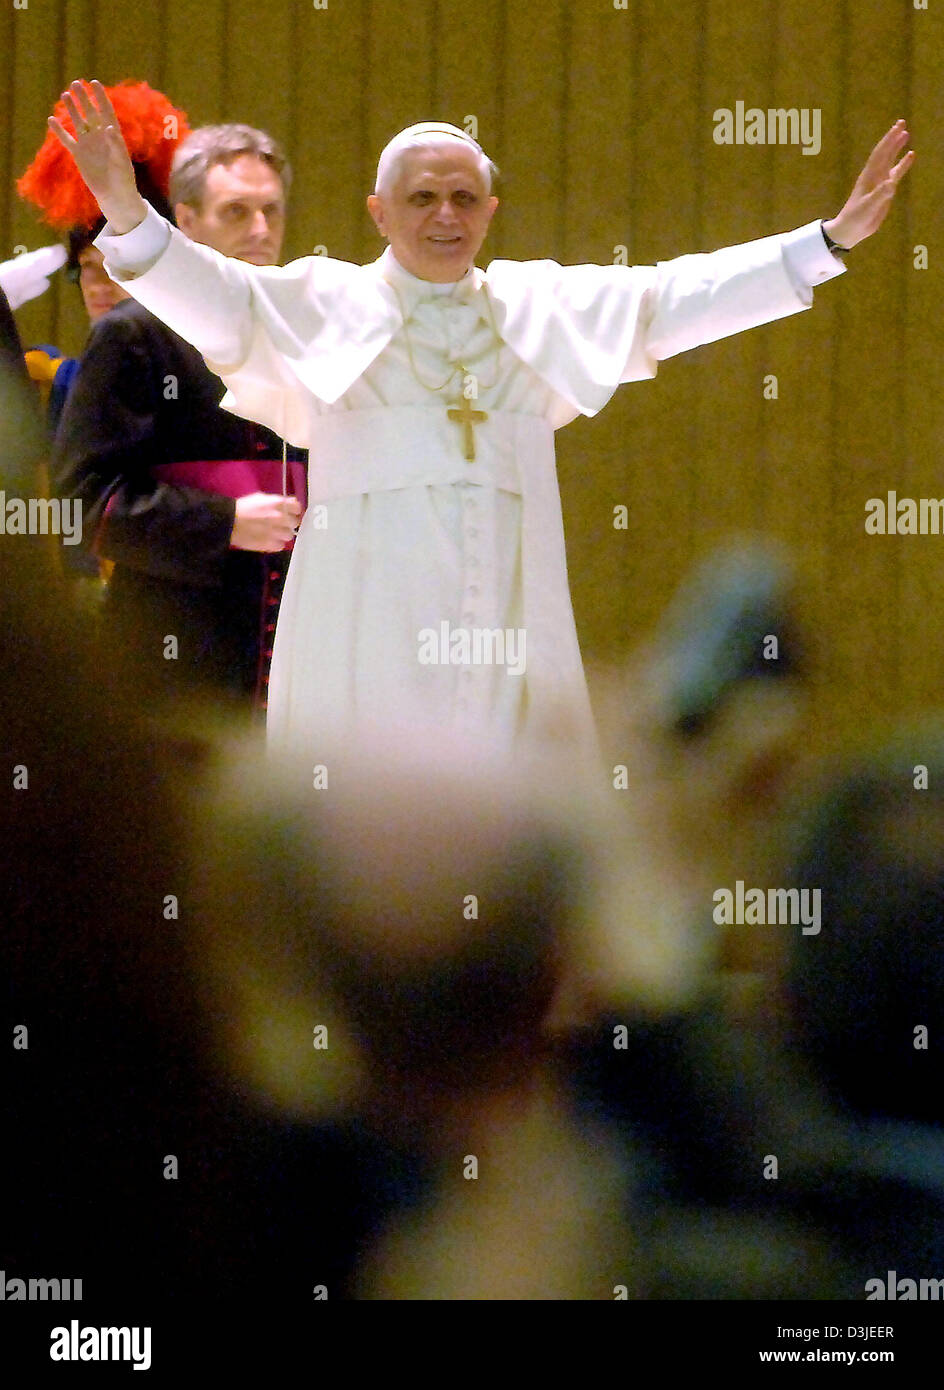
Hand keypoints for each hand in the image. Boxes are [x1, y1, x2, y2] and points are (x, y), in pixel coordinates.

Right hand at [47, 80, 147, 234]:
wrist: (114, 194)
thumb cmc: (123, 178)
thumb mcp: (122, 161)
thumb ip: (115, 143)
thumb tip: (108, 127)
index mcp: (112, 135)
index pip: (106, 111)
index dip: (100, 97)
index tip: (94, 83)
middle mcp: (99, 136)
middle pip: (90, 112)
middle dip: (83, 98)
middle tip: (75, 83)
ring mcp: (88, 144)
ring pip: (78, 122)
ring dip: (72, 109)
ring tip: (64, 94)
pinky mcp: (78, 154)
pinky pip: (67, 139)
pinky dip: (59, 130)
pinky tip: (51, 119)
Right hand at [231, 493, 302, 551]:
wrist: (229, 521)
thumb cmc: (243, 507)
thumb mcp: (261, 498)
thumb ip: (277, 502)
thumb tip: (288, 504)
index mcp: (278, 504)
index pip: (297, 507)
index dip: (294, 510)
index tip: (290, 512)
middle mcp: (281, 518)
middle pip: (295, 522)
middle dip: (289, 523)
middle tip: (280, 523)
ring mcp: (277, 532)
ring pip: (289, 535)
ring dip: (283, 534)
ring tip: (273, 532)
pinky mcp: (270, 545)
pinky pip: (281, 546)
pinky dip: (276, 543)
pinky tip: (268, 540)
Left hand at [823, 120, 914, 250]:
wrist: (851, 229)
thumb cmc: (856, 217)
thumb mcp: (868, 206)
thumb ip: (880, 194)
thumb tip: (892, 183)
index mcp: (869, 176)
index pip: (880, 154)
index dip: (888, 140)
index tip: (897, 127)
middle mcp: (875, 175)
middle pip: (885, 152)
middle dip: (893, 138)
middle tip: (902, 123)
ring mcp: (880, 182)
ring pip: (890, 160)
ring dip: (897, 147)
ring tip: (906, 134)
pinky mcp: (885, 190)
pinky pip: (896, 173)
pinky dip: (903, 164)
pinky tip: (910, 155)